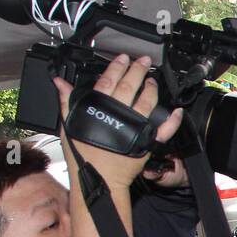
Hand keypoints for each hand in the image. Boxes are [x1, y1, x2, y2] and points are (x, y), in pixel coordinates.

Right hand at [53, 54, 183, 190]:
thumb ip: (67, 102)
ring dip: (152, 89)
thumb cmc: (83, 154)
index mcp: (100, 108)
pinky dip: (173, 120)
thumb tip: (59, 82)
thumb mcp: (69, 125)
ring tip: (153, 81)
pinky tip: (177, 111)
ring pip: (147, 103)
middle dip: (138, 71)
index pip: (109, 80)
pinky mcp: (147, 142)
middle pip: (131, 86)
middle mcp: (119, 114)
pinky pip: (164, 130)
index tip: (124, 58)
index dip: (118, 66)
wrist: (98, 178)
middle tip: (144, 61)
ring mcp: (135, 127)